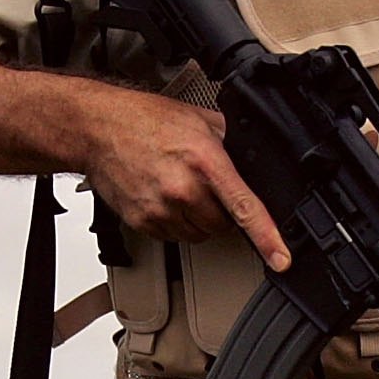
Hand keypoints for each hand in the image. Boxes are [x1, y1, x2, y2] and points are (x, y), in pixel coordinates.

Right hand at [81, 93, 290, 269]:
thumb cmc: (143, 119)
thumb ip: (229, 142)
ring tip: (181, 189)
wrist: (97, 129)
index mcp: (204, 161)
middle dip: (222, 212)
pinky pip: (173, 237)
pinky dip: (175, 222)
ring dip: (198, 220)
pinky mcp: (143, 223)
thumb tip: (254, 159)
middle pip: (223, 226)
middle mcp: (183, 189)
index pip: (244, 207)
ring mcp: (160, 209)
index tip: (280, 258)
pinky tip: (164, 197)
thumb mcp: (199, 120)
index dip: (267, 237)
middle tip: (206, 188)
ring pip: (198, 235)